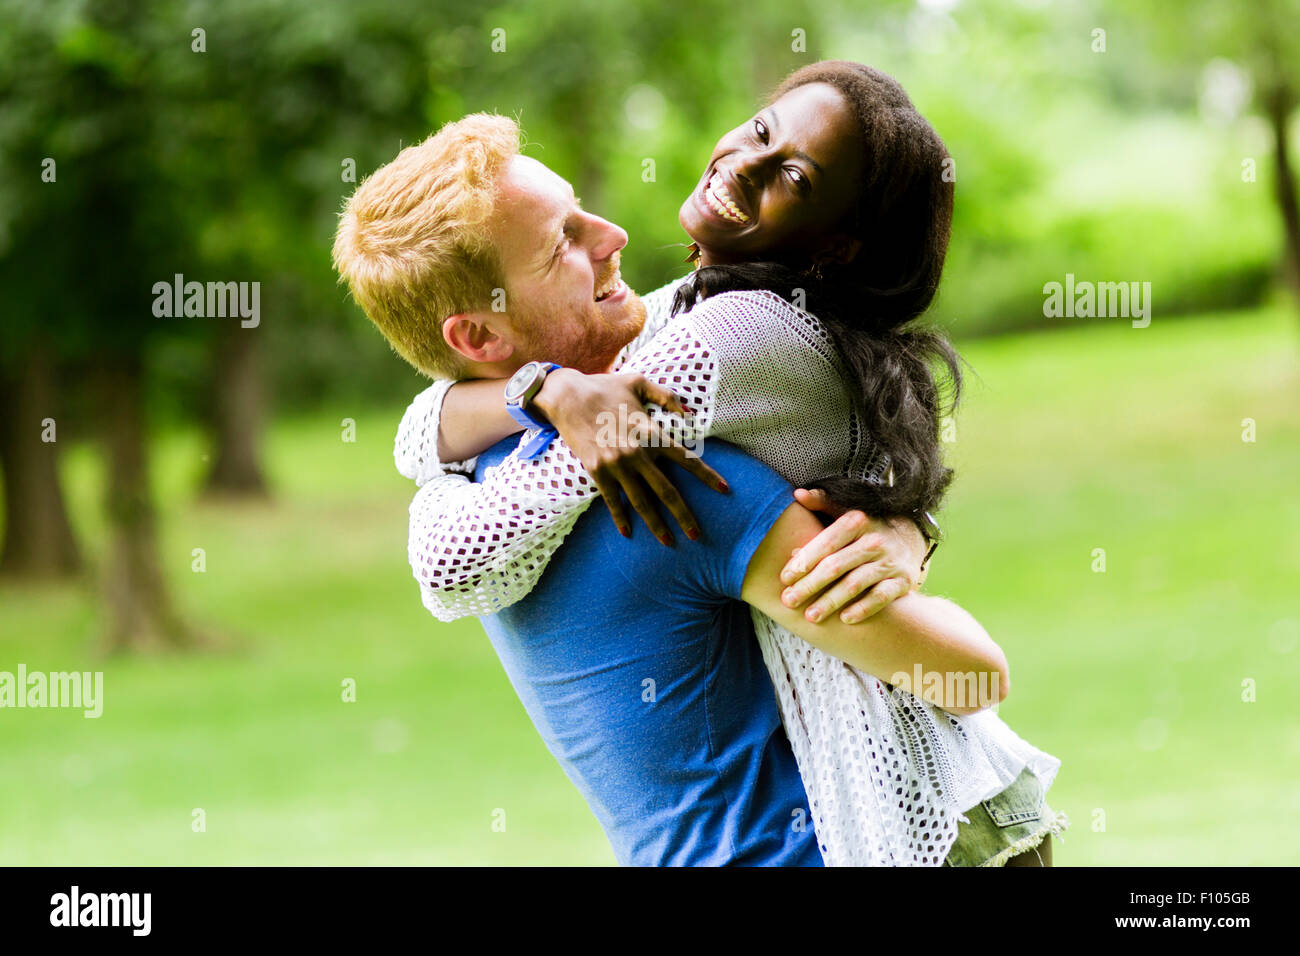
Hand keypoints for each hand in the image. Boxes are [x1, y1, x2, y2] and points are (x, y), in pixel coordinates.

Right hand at [532, 368, 728, 544]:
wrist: (566, 396)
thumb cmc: (604, 386)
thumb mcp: (638, 382)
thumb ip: (666, 396)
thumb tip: (690, 411)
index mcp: (651, 432)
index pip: (686, 459)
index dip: (707, 476)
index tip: (725, 490)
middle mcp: (636, 453)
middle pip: (666, 490)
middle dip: (683, 514)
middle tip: (697, 534)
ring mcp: (615, 465)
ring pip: (640, 501)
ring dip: (655, 524)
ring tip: (668, 542)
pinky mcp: (596, 471)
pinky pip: (612, 500)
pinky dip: (620, 517)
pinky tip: (628, 533)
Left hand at [778, 488, 927, 623]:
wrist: (911, 538)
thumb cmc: (867, 527)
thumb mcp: (847, 511)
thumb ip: (822, 503)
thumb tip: (797, 495)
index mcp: (857, 521)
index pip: (826, 542)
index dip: (804, 560)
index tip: (785, 578)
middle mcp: (874, 541)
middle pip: (836, 566)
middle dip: (810, 585)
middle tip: (788, 601)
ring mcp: (889, 562)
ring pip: (855, 584)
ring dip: (830, 602)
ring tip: (810, 616)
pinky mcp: (903, 581)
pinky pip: (881, 597)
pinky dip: (863, 608)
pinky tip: (844, 619)